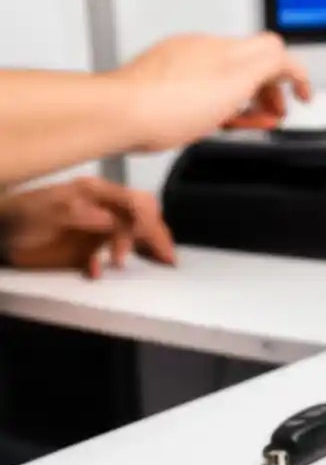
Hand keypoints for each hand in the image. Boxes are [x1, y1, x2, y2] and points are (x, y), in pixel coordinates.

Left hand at [0, 177, 176, 278]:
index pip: (138, 202)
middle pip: (143, 218)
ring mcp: (97, 227)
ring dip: (136, 250)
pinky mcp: (87, 247)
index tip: (150, 240)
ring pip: (133, 236)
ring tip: (122, 265)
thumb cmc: (20, 216)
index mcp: (97, 193)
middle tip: (166, 258)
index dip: (150, 220)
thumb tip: (113, 220)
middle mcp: (103, 208)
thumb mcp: (50, 210)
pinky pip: (109, 255)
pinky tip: (94, 271)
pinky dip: (106, 265)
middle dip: (157, 236)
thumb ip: (82, 212)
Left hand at [112, 32, 312, 151]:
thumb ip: (269, 68)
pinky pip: (203, 88)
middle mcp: (203, 50)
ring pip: (227, 78)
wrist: (118, 115)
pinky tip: (214, 121)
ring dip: (245, 99)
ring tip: (248, 122)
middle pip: (252, 65)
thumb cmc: (168, 106)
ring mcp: (182, 64)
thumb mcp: (236, 84)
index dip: (294, 75)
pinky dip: (218, 103)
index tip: (302, 96)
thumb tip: (289, 64)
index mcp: (225, 49)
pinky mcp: (164, 81)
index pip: (275, 51)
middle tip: (274, 113)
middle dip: (270, 90)